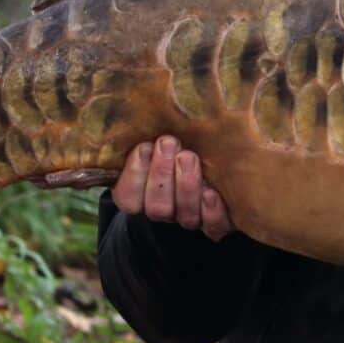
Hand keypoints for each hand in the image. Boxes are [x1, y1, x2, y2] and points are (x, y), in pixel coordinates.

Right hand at [113, 136, 234, 240]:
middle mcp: (163, 211)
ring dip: (186, 185)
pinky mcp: (215, 223)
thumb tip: (127, 115)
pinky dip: (211, 211)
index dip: (134, 175)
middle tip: (170, 142)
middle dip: (162, 174)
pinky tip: (211, 191)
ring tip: (189, 155)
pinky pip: (213, 227)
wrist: (202, 161)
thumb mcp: (151, 141)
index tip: (144, 146)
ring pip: (184, 216)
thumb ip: (139, 136)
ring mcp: (188, 218)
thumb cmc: (169, 145)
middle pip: (157, 208)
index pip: (128, 198)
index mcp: (138, 196)